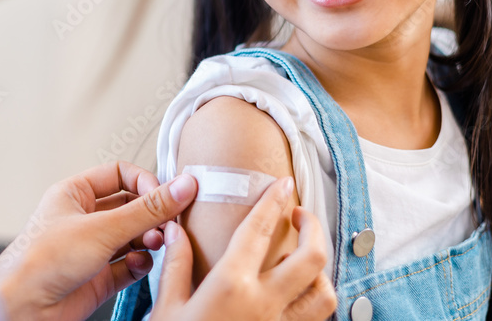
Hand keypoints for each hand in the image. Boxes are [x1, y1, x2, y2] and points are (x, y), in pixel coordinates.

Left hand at [0, 161, 197, 320]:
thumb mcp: (102, 228)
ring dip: (148, 239)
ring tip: (154, 243)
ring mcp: (91, 249)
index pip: (120, 174)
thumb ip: (148, 209)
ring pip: (133, 237)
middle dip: (151, 215)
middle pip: (131, 206)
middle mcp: (83, 219)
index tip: (166, 195)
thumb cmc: (41, 261)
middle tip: (169, 223)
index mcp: (74, 194)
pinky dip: (139, 265)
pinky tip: (137, 266)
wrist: (23, 310)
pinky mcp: (98, 277)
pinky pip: (129, 265)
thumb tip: (183, 187)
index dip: (145, 182)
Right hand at [151, 177, 336, 320]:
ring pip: (325, 293)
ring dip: (319, 270)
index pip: (260, 229)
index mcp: (231, 286)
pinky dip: (316, 304)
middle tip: (298, 215)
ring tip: (304, 258)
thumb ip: (176, 267)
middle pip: (312, 257)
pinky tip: (301, 297)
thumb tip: (175, 232)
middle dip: (313, 227)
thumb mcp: (166, 310)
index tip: (283, 183)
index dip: (274, 200)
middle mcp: (264, 305)